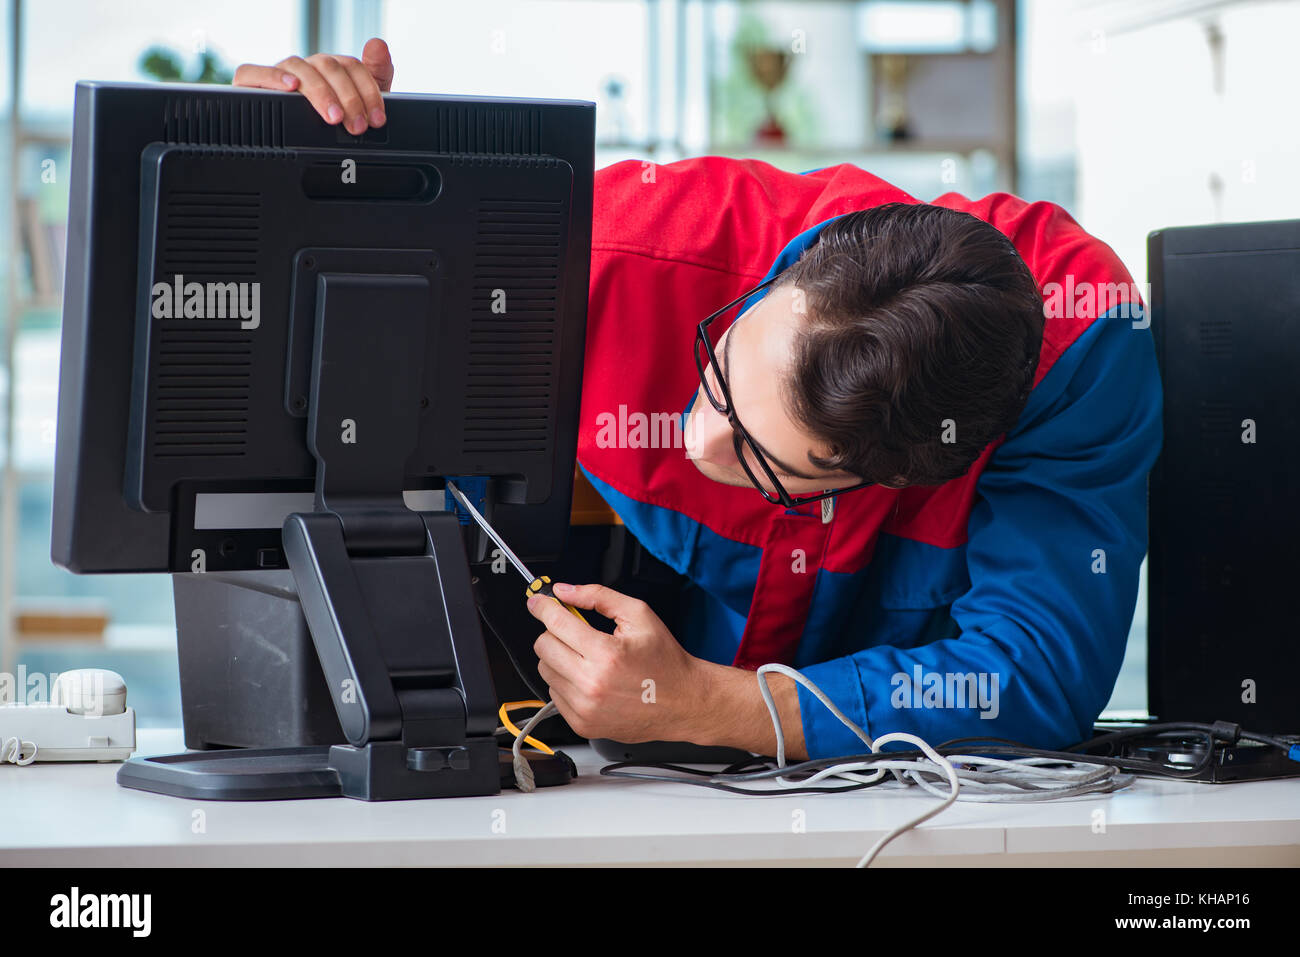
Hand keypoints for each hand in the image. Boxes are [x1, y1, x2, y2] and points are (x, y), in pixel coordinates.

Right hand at [232, 36, 393, 134]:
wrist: (307, 153)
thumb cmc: (331, 126)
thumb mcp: (361, 106)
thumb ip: (376, 75)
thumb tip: (378, 44)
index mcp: (332, 70)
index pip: (351, 66)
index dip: (367, 91)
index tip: (377, 119)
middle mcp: (307, 68)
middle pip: (328, 66)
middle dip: (348, 97)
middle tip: (357, 125)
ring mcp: (280, 73)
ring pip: (299, 68)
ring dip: (319, 91)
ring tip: (333, 116)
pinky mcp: (251, 83)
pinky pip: (255, 71)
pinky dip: (273, 77)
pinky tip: (291, 87)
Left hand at [527, 583, 707, 743]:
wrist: (682, 702)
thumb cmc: (665, 661)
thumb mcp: (639, 616)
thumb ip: (599, 597)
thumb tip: (565, 591)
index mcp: (606, 653)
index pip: (555, 623)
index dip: (543, 606)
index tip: (538, 602)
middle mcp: (592, 683)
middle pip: (543, 646)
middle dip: (554, 632)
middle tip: (575, 632)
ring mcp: (585, 707)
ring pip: (545, 670)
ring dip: (559, 658)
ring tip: (587, 658)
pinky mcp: (582, 723)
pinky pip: (553, 693)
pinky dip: (565, 682)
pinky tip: (589, 678)